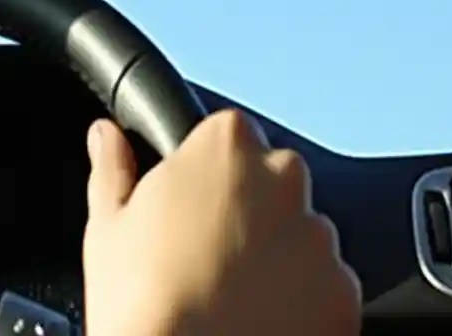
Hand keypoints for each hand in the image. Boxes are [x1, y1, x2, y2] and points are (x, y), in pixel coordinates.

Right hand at [82, 110, 360, 335]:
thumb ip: (113, 167)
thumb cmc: (140, 299)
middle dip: (248, 207)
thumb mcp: (108, 225)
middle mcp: (283, 181)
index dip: (205, 171)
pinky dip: (301, 301)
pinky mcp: (345, 293)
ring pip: (300, 235)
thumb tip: (106, 136)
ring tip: (230, 294)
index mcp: (225, 147)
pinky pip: (325, 287)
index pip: (228, 134)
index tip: (189, 202)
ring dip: (277, 254)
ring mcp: (320, 239)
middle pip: (272, 180)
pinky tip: (257, 319)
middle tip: (205, 250)